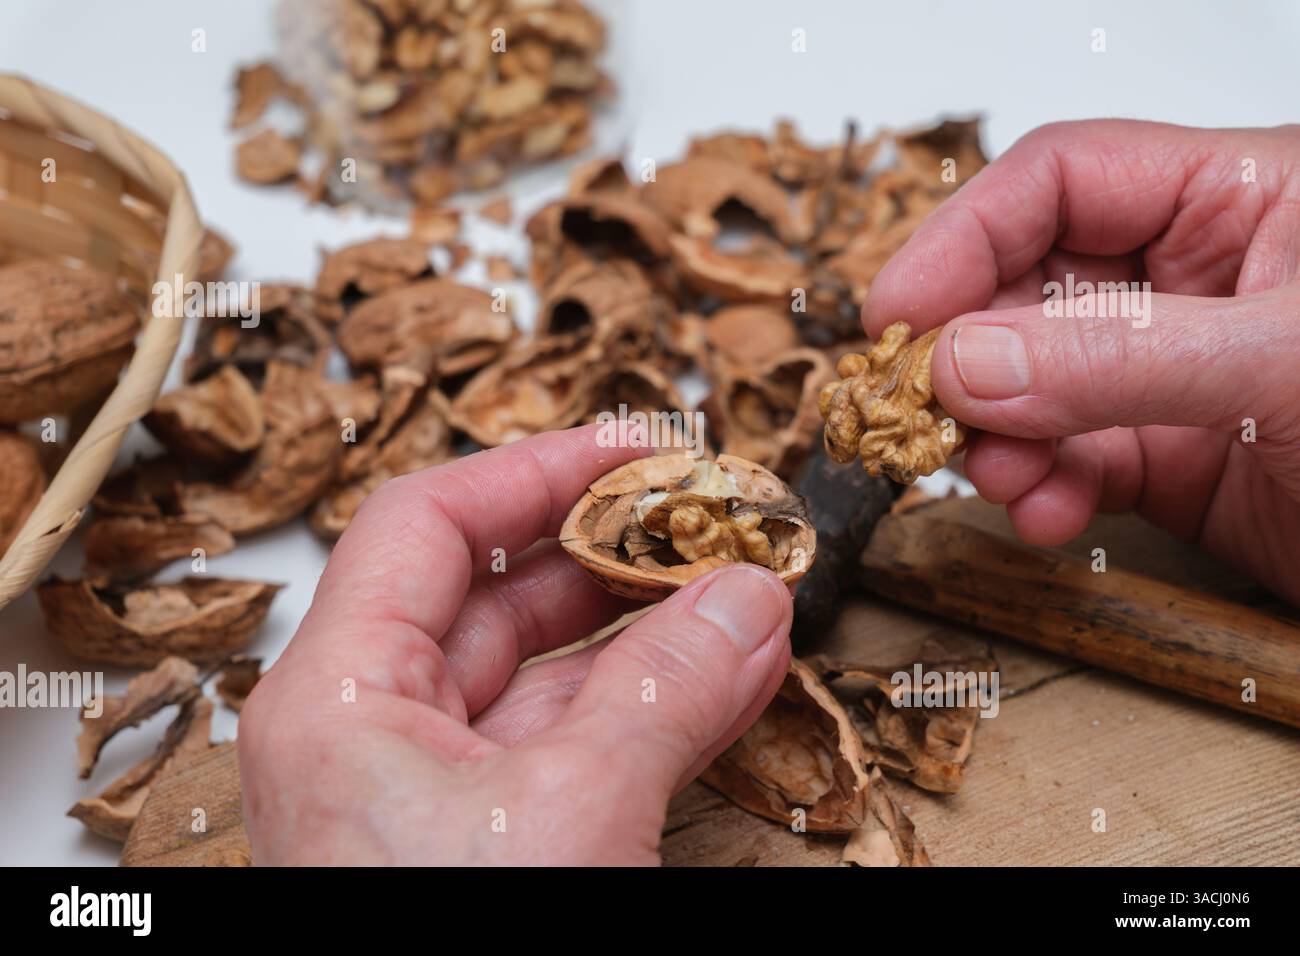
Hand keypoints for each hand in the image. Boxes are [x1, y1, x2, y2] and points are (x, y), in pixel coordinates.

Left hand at [236, 425, 791, 864]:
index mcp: (339, 701)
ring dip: (652, 630)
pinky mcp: (499, 849)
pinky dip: (658, 707)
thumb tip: (749, 598)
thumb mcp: (567, 818)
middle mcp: (376, 737)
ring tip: (743, 589)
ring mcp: (440, 797)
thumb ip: (665, 694)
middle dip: (612, 551)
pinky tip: (731, 673)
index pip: (427, 527)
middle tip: (709, 517)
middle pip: (498, 595)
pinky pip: (583, 748)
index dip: (532, 470)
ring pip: (552, 676)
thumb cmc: (449, 950)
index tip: (632, 447)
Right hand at [867, 119, 1299, 604]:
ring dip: (995, 431)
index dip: (966, 237)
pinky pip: (1067, 461)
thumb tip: (965, 363)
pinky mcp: (1172, 460)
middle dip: (969, 350)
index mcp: (1237, 200)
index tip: (899, 311)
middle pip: (1027, 285)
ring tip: (995, 471)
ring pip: (1032, 383)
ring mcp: (1175, 375)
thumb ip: (1120, 359)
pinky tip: (1044, 511)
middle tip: (920, 406)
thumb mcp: (1286, 365)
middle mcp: (1193, 281)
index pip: (1062, 181)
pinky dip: (1038, 489)